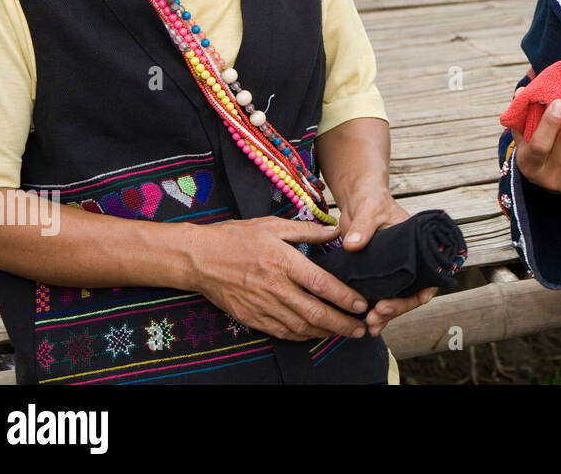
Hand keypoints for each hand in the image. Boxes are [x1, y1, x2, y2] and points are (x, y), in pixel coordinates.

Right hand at [183, 217, 375, 341]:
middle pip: (315, 312)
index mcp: (283, 262)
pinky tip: (315, 334)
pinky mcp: (250, 317)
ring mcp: (261, 306)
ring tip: (344, 333)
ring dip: (325, 332)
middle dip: (342, 324)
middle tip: (362, 328)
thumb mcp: (273, 225)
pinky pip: (281, 332)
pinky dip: (302, 335)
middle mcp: (274, 287)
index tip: (361, 304)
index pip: (321, 284)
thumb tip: (335, 231)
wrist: (198, 258)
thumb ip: (307, 230)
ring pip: (300, 326)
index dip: (344, 297)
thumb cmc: (236, 237)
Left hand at [337, 185, 436, 334]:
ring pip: (396, 299)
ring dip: (386, 315)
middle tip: (379, 313)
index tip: (420, 299)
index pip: (429, 271)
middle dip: (398, 307)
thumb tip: (353, 244)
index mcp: (418, 245)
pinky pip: (380, 297)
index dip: (427, 287)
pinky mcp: (377, 276)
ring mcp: (394, 271)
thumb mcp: (370, 210)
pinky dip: (375, 312)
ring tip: (371, 325)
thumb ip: (363, 227)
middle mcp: (409, 261)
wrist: (357, 202)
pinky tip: (367, 325)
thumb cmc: (372, 200)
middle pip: (412, 291)